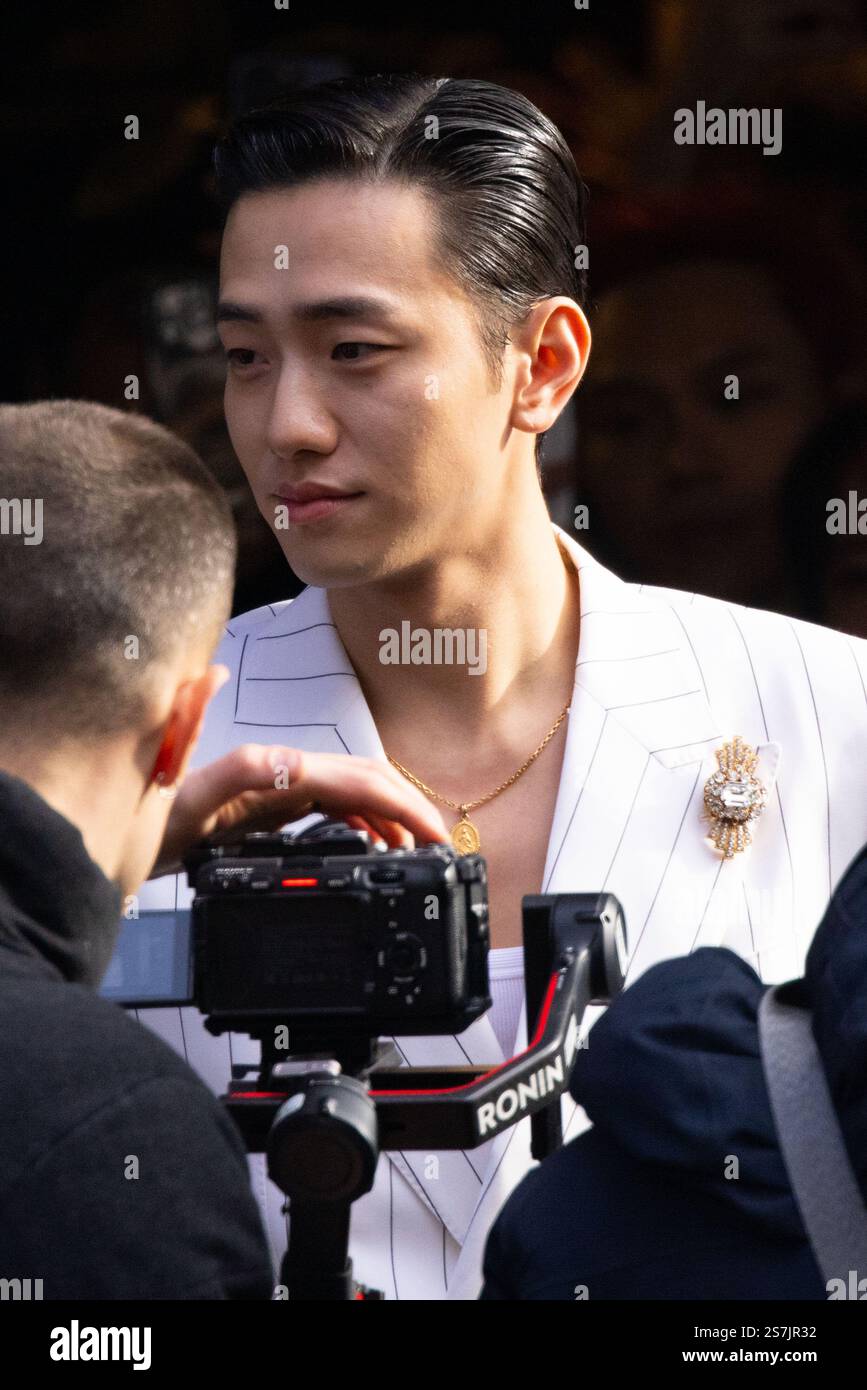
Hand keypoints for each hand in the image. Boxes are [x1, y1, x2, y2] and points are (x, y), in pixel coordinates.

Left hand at [150, 743, 450, 878]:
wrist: (118, 831)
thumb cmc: (149, 816)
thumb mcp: (184, 795)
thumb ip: (228, 761)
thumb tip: (270, 735)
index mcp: (278, 770)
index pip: (359, 781)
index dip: (402, 806)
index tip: (432, 835)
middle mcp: (284, 773)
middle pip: (366, 781)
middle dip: (409, 809)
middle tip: (442, 846)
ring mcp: (281, 789)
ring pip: (354, 795)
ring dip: (391, 817)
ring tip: (417, 849)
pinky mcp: (272, 807)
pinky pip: (331, 810)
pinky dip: (363, 824)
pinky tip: (371, 843)